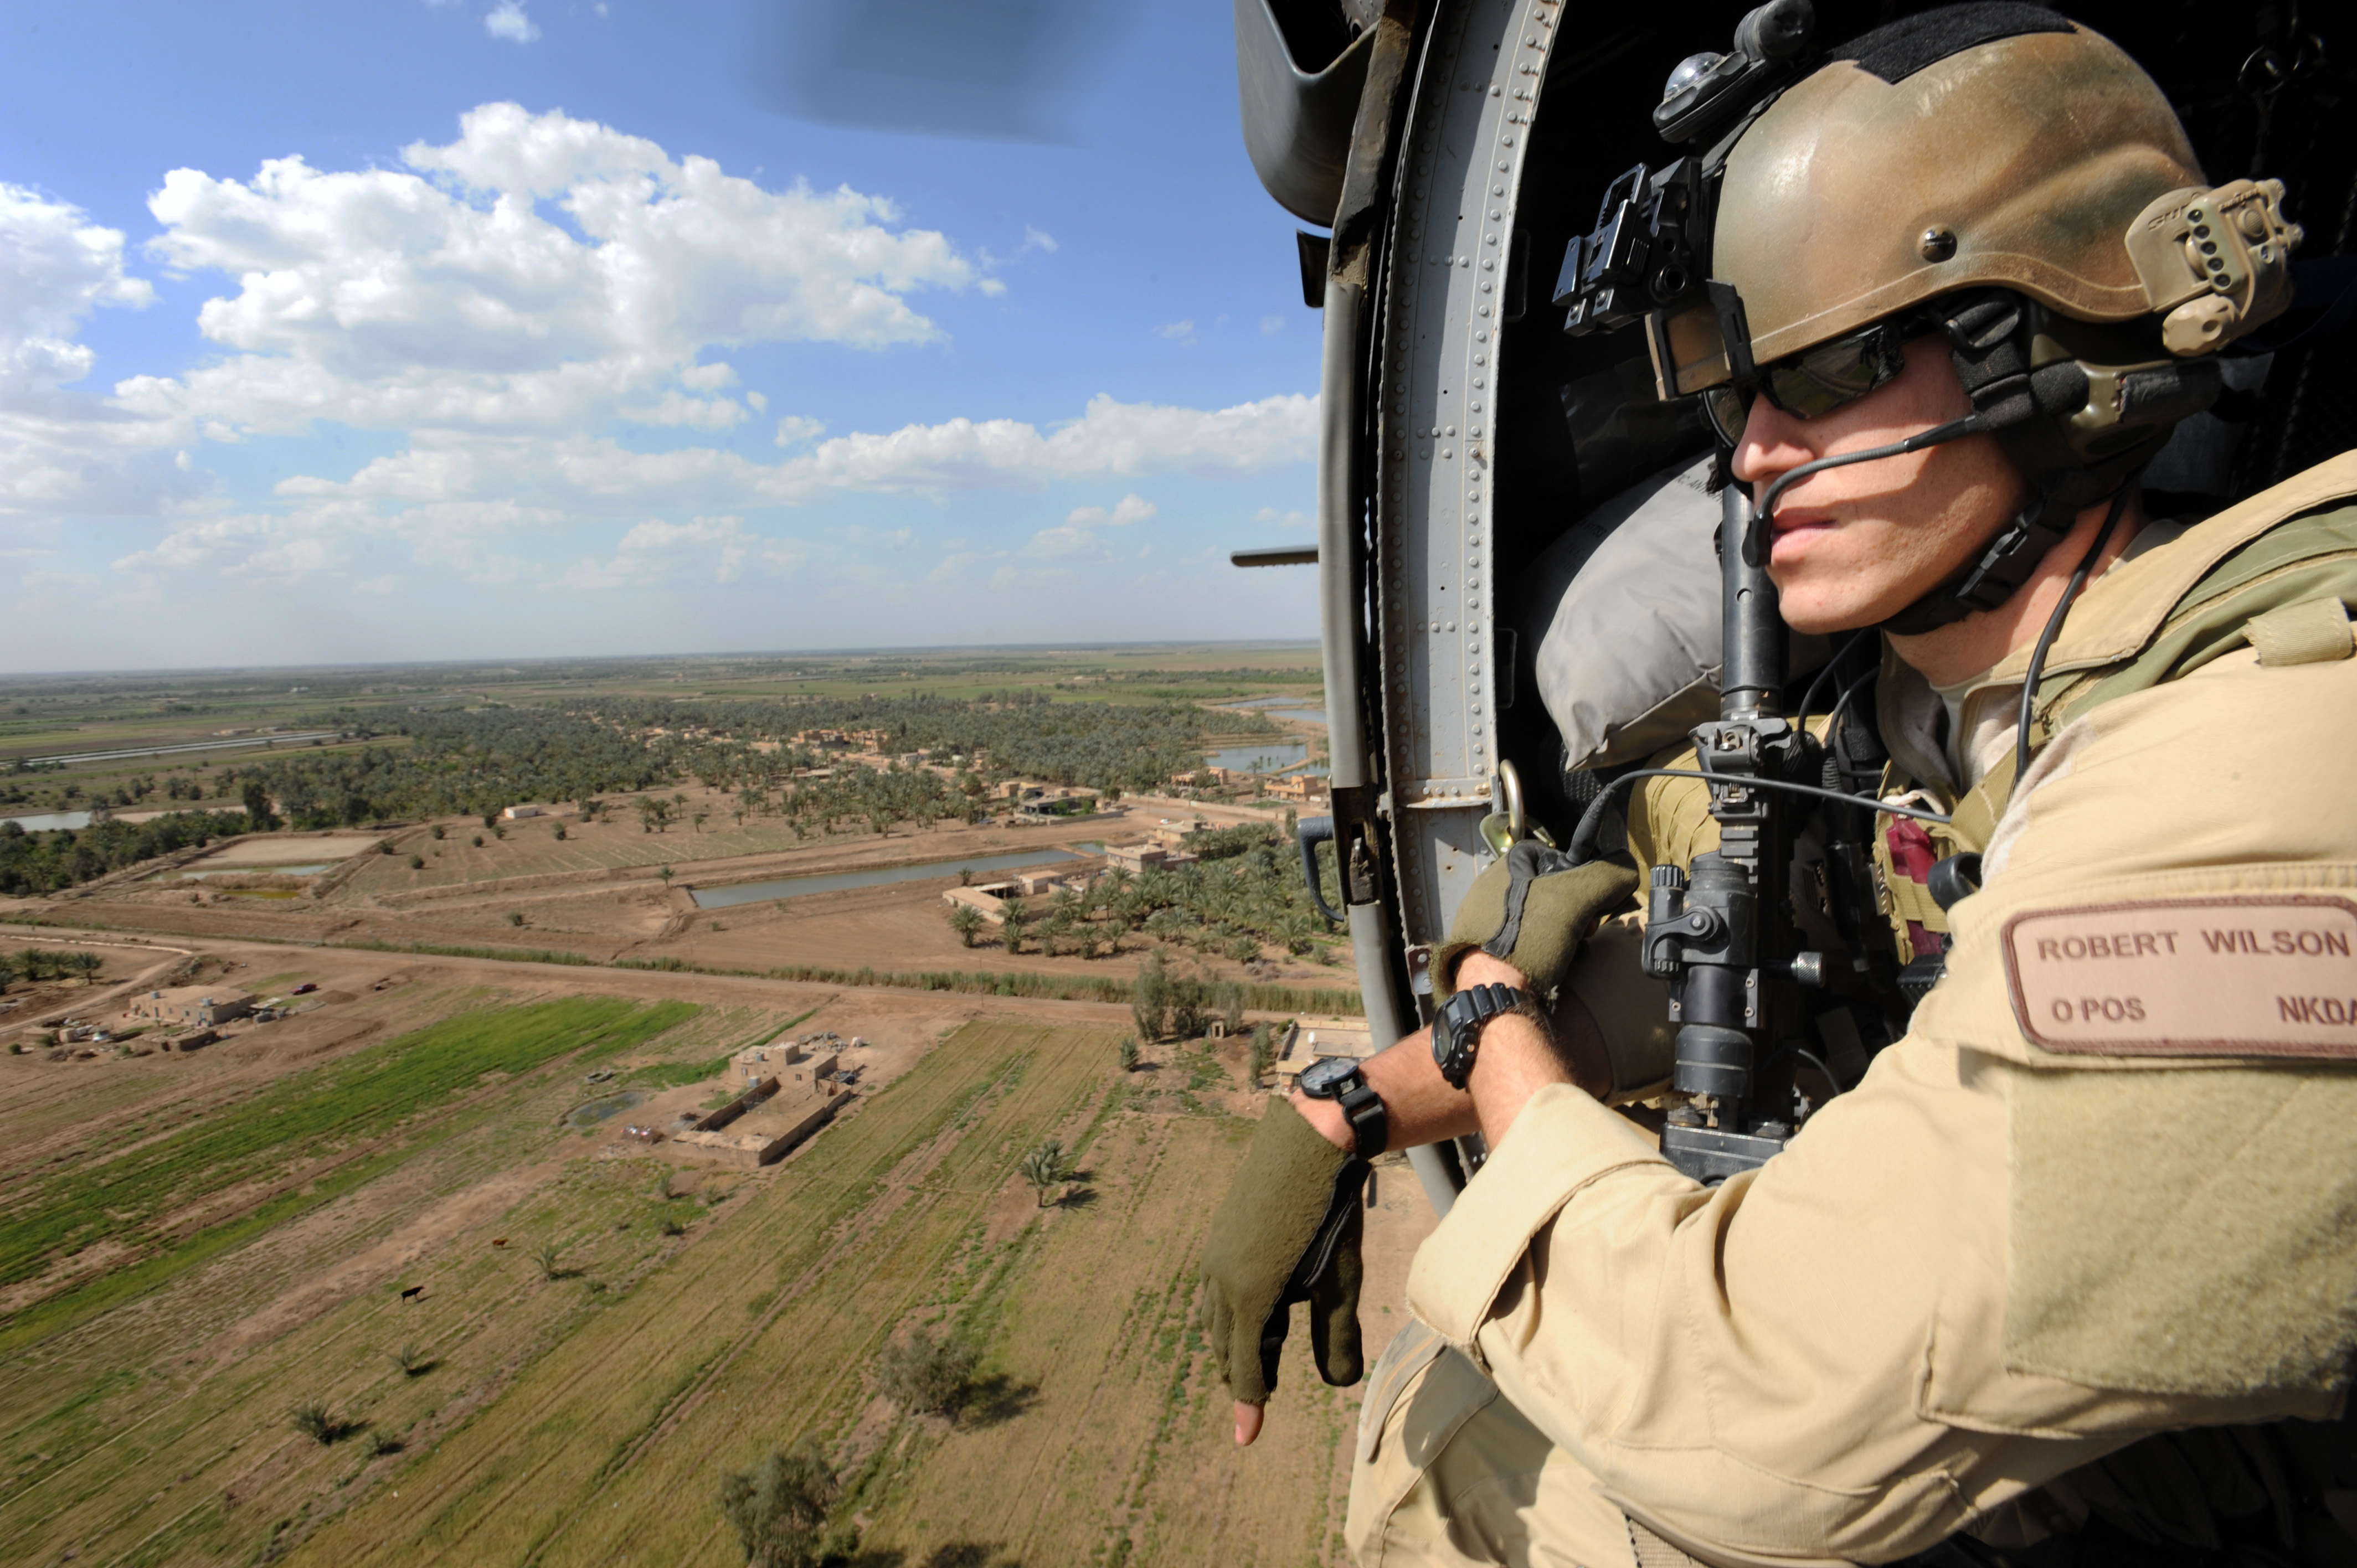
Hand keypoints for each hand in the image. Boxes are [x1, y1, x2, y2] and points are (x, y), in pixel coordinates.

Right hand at [1198, 1098, 1368, 1424]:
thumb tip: (1340, 1385)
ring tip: (1257, 1360)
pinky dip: (1232, 1314)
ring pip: (1218, 1319)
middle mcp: (1221, 1280)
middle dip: (1242, 1375)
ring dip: (1235, 1345)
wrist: (1305, 1143)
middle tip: (1260, 1400)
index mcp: (1249, 1296)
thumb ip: (1337, 1337)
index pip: (1245, 1367)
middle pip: (1226, 1347)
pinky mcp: (1219, 1237)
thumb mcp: (1341, 1282)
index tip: (1247, 1439)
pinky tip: (1254, 1311)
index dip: (1249, 1405)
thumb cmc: (1329, 1214)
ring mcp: (1215, 1256)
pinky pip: (1217, 1291)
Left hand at [1435, 842, 1636, 1001]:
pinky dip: (1541, 950)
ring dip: (1561, 932)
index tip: (1590, 897)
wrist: (1492, 992)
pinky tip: (1552, 965)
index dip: (1575, 873)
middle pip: (1545, 890)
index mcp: (1503, 869)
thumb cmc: (1528, 939)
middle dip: (1572, 909)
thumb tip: (1627, 870)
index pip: (1548, 856)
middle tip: (1585, 928)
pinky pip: (1521, 942)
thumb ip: (1604, 878)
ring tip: (1572, 950)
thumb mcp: (1575, 901)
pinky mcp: (1483, 951)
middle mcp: (1488, 892)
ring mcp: (1482, 923)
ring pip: (1536, 918)